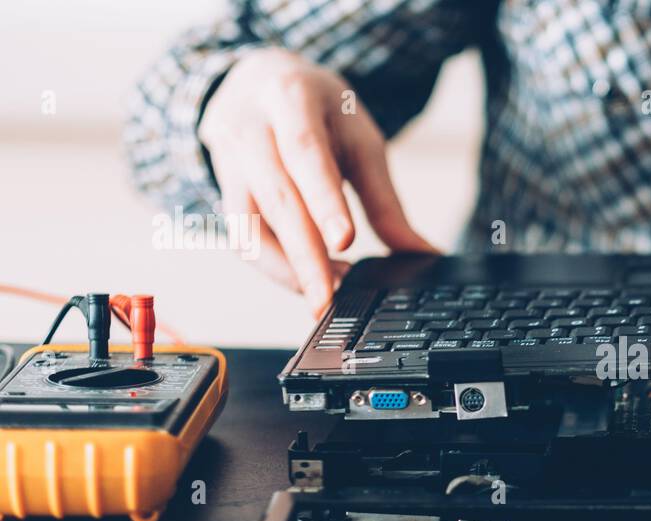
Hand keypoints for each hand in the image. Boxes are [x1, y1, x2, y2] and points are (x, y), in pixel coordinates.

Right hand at [198, 48, 434, 315]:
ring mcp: (227, 160)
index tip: (345, 243)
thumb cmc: (319, 110)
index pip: (304, 153)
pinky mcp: (222, 189)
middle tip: (329, 299)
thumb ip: (385, 199)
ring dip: (288, 268)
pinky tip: (308, 278)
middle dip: (304, 256)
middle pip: (276, 198)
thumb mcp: (360, 139)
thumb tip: (419, 252)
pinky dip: (275, 267)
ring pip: (249, 225)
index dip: (324, 201)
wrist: (259, 80)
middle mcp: (248, 127)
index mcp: (288, 98)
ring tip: (328, 292)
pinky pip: (242, 238)